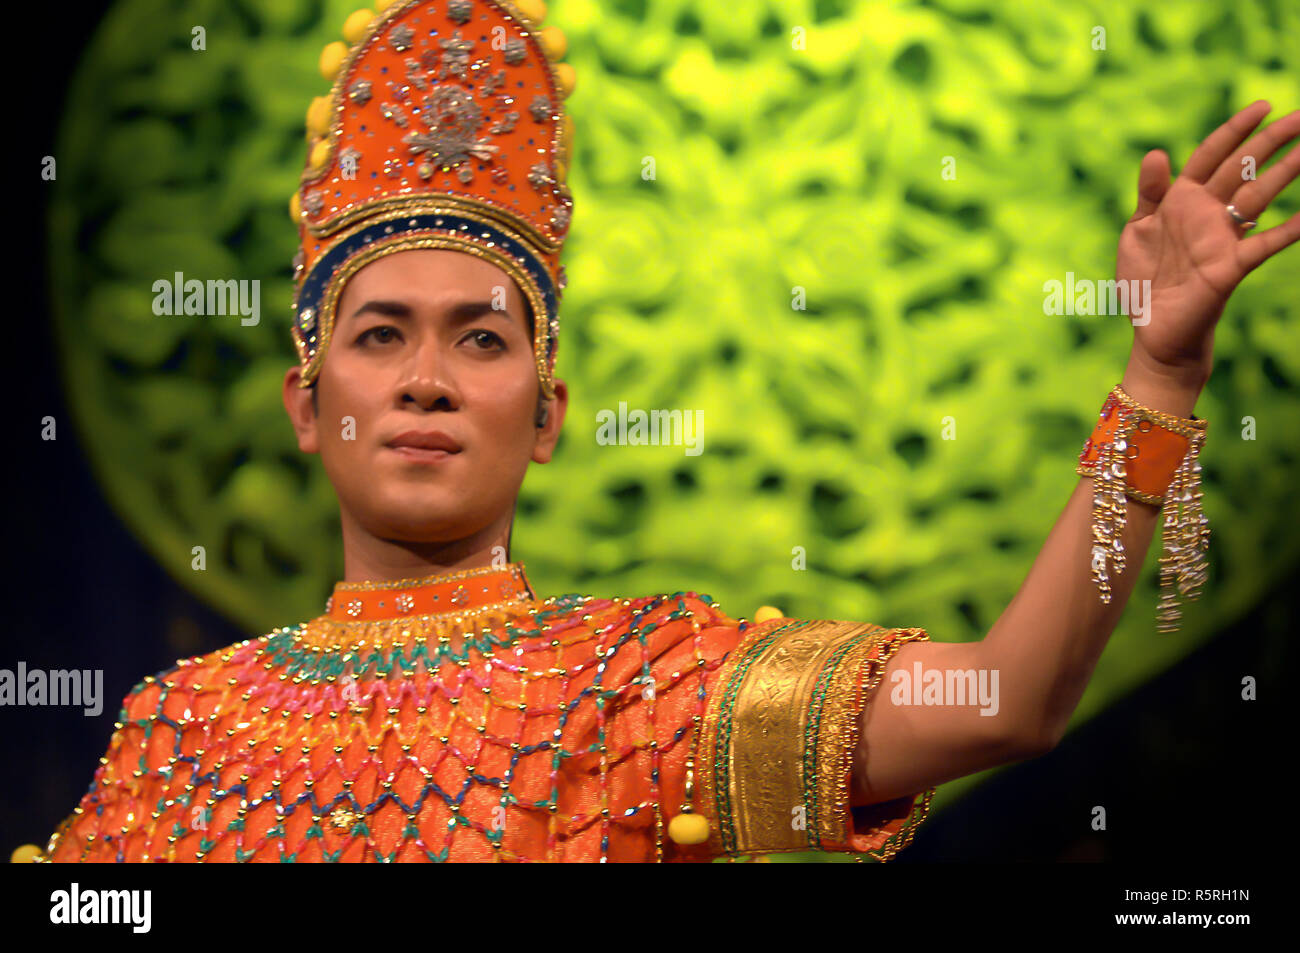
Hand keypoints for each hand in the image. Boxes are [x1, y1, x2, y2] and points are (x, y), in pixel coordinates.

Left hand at [1116, 101, 1299, 386]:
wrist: (1151, 330)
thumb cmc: (1144, 280)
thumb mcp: (1136, 232)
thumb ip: (1149, 193)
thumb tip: (1157, 153)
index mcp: (1182, 201)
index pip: (1213, 155)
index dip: (1235, 130)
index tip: (1263, 104)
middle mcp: (1207, 214)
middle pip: (1243, 168)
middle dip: (1271, 141)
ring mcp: (1222, 238)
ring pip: (1259, 196)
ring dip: (1287, 172)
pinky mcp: (1230, 267)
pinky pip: (1265, 244)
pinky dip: (1288, 231)